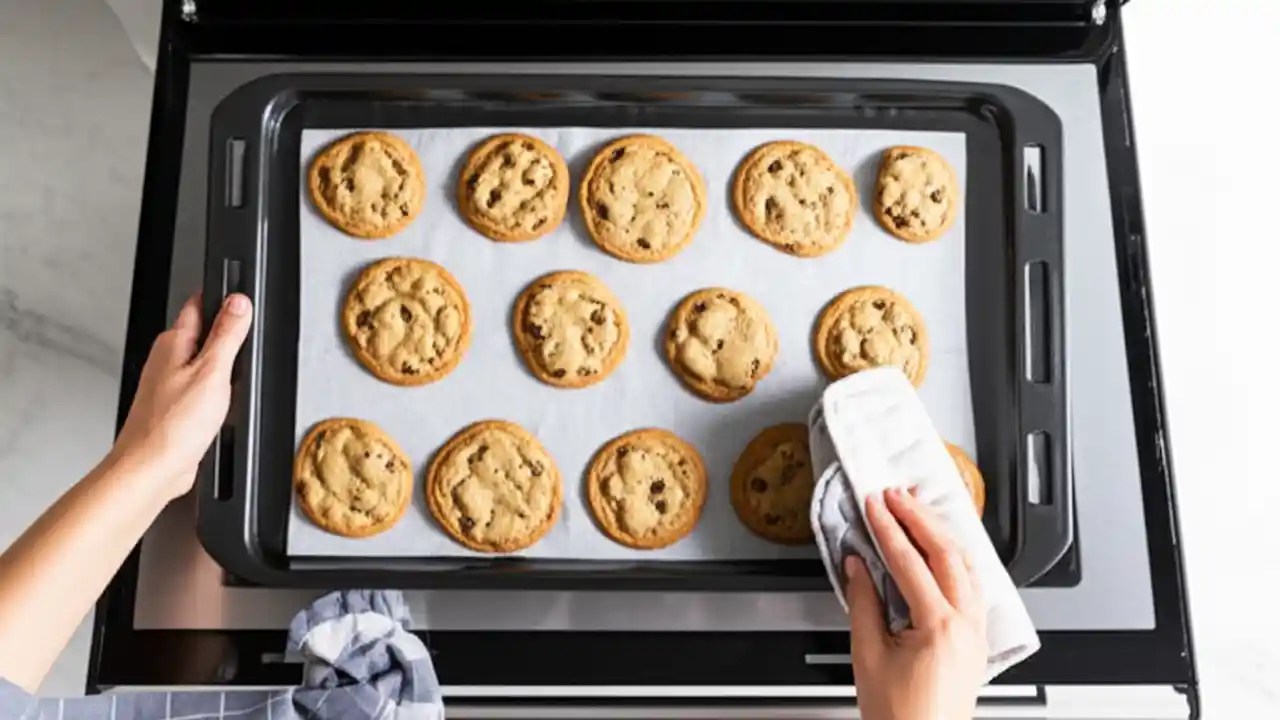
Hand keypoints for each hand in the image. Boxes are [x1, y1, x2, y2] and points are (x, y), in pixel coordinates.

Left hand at [109, 293, 252, 499]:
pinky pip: (200, 387)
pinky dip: (216, 389)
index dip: (220, 297)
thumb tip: (238, 302)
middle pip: (201, 333)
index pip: (198, 306)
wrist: (151, 469)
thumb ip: (227, 335)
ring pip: (201, 362)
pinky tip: (226, 400)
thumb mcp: (212, 372)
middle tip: (249, 332)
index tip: (241, 295)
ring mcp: (169, 385)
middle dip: (226, 331)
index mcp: (173, 344)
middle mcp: (166, 361)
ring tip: (240, 369)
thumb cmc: (172, 425)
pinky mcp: (175, 408)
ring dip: (222, 363)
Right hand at [847, 488, 986, 719]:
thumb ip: (864, 603)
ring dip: (941, 533)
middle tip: (895, 495)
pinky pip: (974, 586)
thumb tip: (857, 566)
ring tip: (919, 510)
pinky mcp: (977, 639)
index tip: (874, 504)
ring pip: (967, 566)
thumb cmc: (899, 716)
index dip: (888, 528)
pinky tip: (943, 549)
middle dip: (919, 518)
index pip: (910, 562)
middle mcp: (966, 625)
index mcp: (938, 627)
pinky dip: (957, 559)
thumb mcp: (868, 656)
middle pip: (946, 553)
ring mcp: (976, 631)